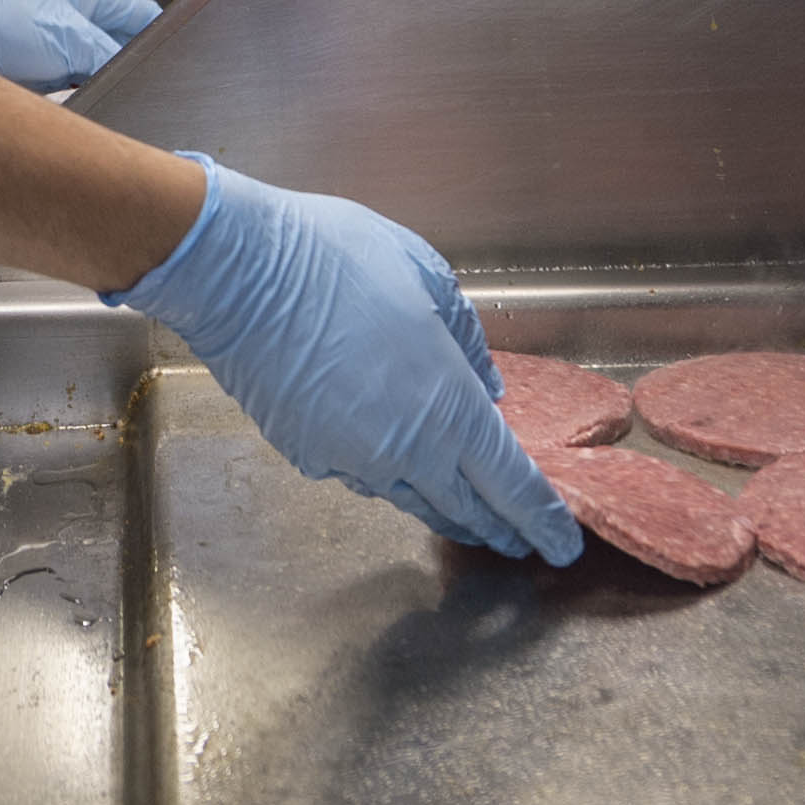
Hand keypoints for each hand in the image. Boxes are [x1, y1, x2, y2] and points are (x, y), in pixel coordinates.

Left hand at [0, 0, 162, 90]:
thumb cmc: (3, 23)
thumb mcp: (68, 38)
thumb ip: (104, 54)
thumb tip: (127, 75)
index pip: (141, 14)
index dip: (161, 34)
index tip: (177, 59)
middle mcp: (79, 22)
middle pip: (123, 47)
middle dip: (133, 67)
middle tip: (147, 89)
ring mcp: (63, 49)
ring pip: (101, 72)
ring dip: (106, 85)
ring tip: (114, 98)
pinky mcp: (46, 75)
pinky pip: (78, 89)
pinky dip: (84, 98)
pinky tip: (89, 107)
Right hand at [106, 157, 580, 562]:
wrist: (241, 272)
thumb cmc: (337, 258)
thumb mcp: (427, 276)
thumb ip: (467, 338)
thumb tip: (487, 386)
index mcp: (449, 404)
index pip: (510, 484)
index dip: (541, 520)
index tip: (563, 546)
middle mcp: (407, 448)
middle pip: (466, 509)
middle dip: (499, 528)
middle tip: (520, 541)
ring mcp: (353, 460)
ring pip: (413, 498)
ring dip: (447, 508)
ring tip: (467, 515)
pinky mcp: (308, 455)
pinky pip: (361, 474)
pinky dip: (385, 471)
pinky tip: (387, 455)